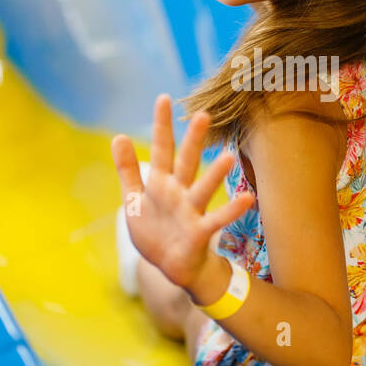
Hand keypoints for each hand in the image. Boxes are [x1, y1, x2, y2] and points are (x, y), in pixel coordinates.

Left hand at [111, 94, 255, 290]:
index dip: (162, 125)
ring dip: (215, 175)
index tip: (164, 98)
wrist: (171, 267)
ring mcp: (191, 211)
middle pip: (186, 162)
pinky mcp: (199, 232)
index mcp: (161, 183)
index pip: (162, 149)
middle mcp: (179, 192)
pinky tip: (247, 199)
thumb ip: (127, 169)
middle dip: (193, 141)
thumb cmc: (155, 230)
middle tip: (203, 115)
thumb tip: (118, 136)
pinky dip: (231, 210)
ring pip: (203, 189)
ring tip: (227, 157)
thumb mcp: (134, 198)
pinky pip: (216, 220)